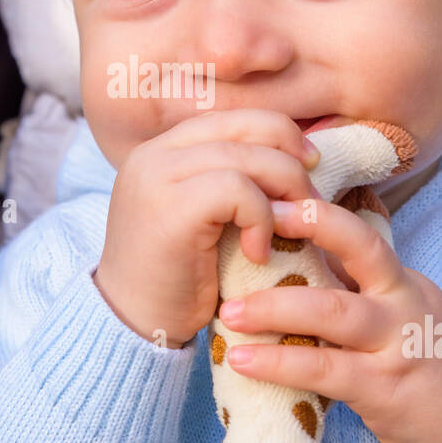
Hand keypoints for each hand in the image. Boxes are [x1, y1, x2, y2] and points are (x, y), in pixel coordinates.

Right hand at [93, 110, 321, 349]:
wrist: (131, 325)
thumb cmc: (178, 277)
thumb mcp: (205, 217)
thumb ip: (230, 180)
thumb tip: (298, 156)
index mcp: (161, 150)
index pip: (232, 117)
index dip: (278, 133)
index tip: (308, 165)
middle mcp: (154, 154)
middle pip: (245, 127)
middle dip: (291, 159)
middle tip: (310, 199)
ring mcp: (157, 177)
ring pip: (247, 156)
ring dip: (284, 191)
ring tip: (290, 228)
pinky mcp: (171, 208)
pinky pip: (238, 190)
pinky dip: (262, 219)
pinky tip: (259, 252)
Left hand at [216, 196, 441, 442]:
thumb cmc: (427, 361)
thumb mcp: (399, 311)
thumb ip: (354, 286)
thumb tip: (292, 254)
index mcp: (402, 281)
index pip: (362, 233)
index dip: (318, 213)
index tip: (270, 202)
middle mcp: (402, 304)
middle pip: (358, 251)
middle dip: (300, 233)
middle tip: (244, 230)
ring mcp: (395, 345)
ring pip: (333, 312)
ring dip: (274, 309)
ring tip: (229, 313)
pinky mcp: (383, 390)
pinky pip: (324, 370)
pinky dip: (279, 364)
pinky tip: (243, 361)